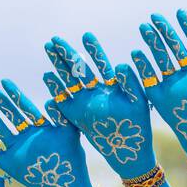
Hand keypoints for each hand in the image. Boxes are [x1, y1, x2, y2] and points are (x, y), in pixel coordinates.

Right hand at [0, 77, 90, 186]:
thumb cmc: (73, 160)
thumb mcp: (69, 133)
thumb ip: (61, 115)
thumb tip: (51, 98)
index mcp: (39, 128)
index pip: (24, 106)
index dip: (14, 94)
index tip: (4, 80)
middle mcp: (26, 136)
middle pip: (7, 113)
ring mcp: (17, 148)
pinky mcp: (9, 163)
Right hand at [44, 33, 155, 178]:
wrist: (128, 151)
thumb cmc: (137, 126)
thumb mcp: (138, 102)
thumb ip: (131, 83)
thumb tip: (120, 65)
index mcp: (111, 86)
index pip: (100, 63)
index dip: (93, 50)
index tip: (87, 35)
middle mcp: (95, 91)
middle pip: (79, 68)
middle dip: (68, 52)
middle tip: (57, 37)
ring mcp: (83, 102)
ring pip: (69, 79)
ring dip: (58, 64)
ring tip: (48, 46)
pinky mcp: (74, 115)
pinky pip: (62, 100)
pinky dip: (55, 89)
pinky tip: (48, 76)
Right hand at [132, 10, 186, 163]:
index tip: (180, 12)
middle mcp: (185, 71)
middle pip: (174, 47)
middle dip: (164, 31)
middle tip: (154, 17)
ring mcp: (172, 81)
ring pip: (161, 58)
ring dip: (152, 43)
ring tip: (144, 28)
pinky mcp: (159, 95)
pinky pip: (150, 78)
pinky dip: (143, 67)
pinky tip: (136, 54)